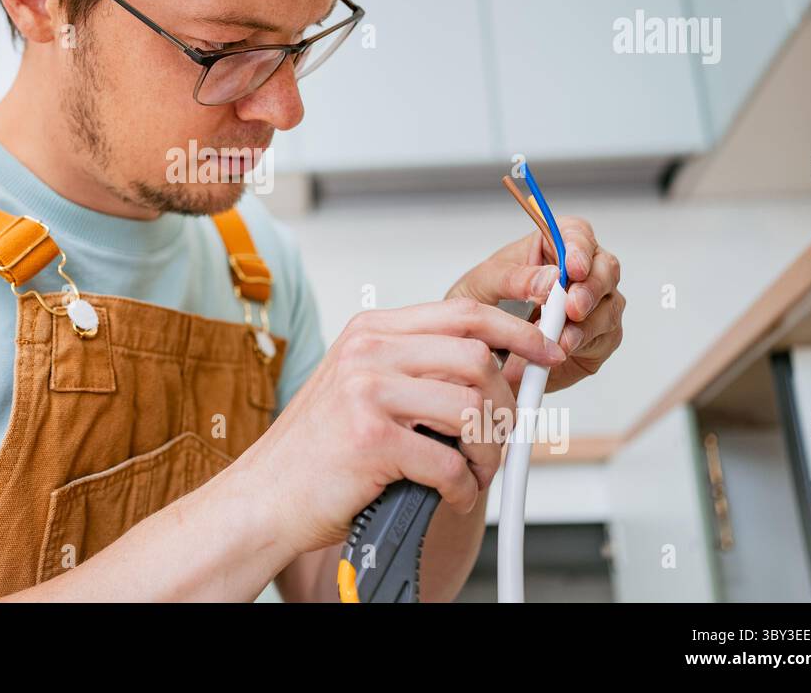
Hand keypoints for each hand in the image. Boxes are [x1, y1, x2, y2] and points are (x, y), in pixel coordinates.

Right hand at [240, 299, 566, 554]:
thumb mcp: (361, 388)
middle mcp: (368, 352)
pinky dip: (461, 490)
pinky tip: (448, 496)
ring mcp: (367, 393)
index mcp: (370, 332)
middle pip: (477, 358)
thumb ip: (416, 369)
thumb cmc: (316, 452)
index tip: (545, 352)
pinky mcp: (371, 440)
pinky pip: (449, 463)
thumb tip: (496, 369)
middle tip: (499, 442)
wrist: (264, 497)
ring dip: (488, 453)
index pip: (463, 312)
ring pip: (473, 408)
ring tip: (472, 475)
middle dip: (504, 407)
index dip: (516, 331)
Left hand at [445, 215, 624, 392]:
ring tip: (558, 335)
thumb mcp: (487, 283)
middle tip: (572, 307)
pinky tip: (562, 347)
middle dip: (590, 289)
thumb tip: (549, 278)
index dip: (580, 248)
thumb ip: (516, 278)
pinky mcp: (597, 335)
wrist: (482, 342)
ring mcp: (594, 303)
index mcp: (552, 245)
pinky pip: (603, 337)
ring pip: (609, 306)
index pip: (577, 234)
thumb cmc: (485, 301)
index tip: (573, 268)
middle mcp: (580, 271)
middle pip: (605, 269)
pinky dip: (583, 343)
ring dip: (586, 322)